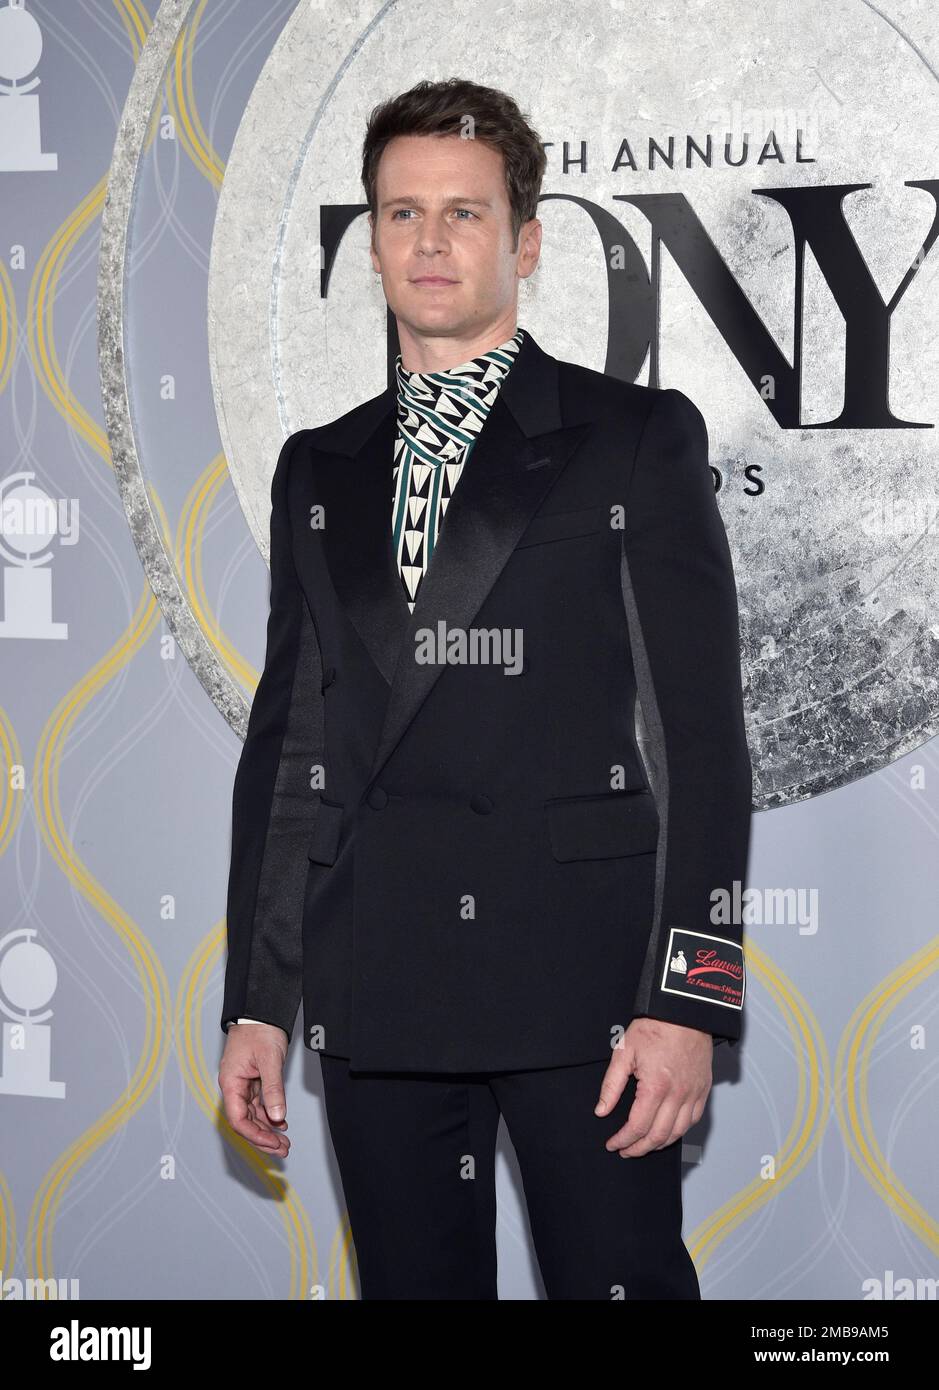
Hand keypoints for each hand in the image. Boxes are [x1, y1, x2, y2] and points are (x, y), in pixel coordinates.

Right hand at [218, 1022, 290, 1155]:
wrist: (261, 1011)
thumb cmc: (260, 1030)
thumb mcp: (269, 1060)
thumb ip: (273, 1089)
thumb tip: (277, 1117)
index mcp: (231, 1082)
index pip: (238, 1119)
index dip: (255, 1135)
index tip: (272, 1143)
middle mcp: (234, 1086)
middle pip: (246, 1120)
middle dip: (263, 1137)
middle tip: (283, 1149)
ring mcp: (243, 1084)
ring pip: (253, 1114)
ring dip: (268, 1129)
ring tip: (284, 1142)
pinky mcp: (252, 1080)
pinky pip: (258, 1104)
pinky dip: (269, 1115)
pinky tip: (281, 1123)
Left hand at [595, 1018, 712, 1156]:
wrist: (684, 1011)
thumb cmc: (654, 1027)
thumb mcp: (624, 1052)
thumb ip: (611, 1085)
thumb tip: (601, 1110)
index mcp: (656, 1086)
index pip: (638, 1126)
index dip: (623, 1140)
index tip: (612, 1144)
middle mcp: (678, 1094)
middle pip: (658, 1136)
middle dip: (639, 1148)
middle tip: (625, 1150)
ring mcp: (693, 1093)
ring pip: (678, 1132)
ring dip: (659, 1144)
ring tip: (643, 1145)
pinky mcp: (703, 1089)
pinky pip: (693, 1120)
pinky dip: (679, 1132)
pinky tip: (667, 1132)